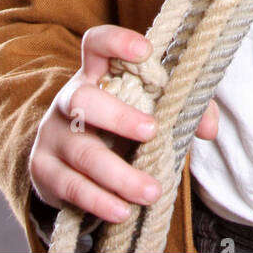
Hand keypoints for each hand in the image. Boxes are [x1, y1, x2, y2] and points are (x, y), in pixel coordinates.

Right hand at [29, 24, 218, 224]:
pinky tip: (122, 210)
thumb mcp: (145, 112)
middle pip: (84, 99)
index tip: (145, 51)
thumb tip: (209, 129)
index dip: (117, 42)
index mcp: (95, 75)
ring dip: (119, 175)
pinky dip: (99, 201)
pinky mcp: (43, 169)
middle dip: (119, 117)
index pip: (97, 44)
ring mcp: (53, 134)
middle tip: (152, 132)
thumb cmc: (116, 128)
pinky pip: (71, 186)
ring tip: (151, 192)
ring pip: (82, 151)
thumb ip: (182, 112)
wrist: (67, 163)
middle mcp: (69, 99)